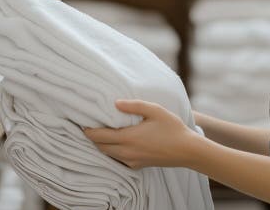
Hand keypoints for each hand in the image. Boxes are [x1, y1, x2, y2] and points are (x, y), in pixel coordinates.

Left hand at [84, 100, 200, 169]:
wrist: (187, 150)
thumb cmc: (172, 128)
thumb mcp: (155, 110)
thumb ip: (134, 105)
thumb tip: (115, 103)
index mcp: (129, 137)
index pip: (99, 136)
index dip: (88, 130)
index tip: (82, 122)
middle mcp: (127, 152)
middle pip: (100, 146)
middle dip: (92, 137)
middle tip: (88, 125)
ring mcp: (132, 161)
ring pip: (108, 154)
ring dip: (101, 144)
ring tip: (100, 132)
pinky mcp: (137, 165)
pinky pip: (118, 159)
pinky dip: (112, 151)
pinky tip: (116, 142)